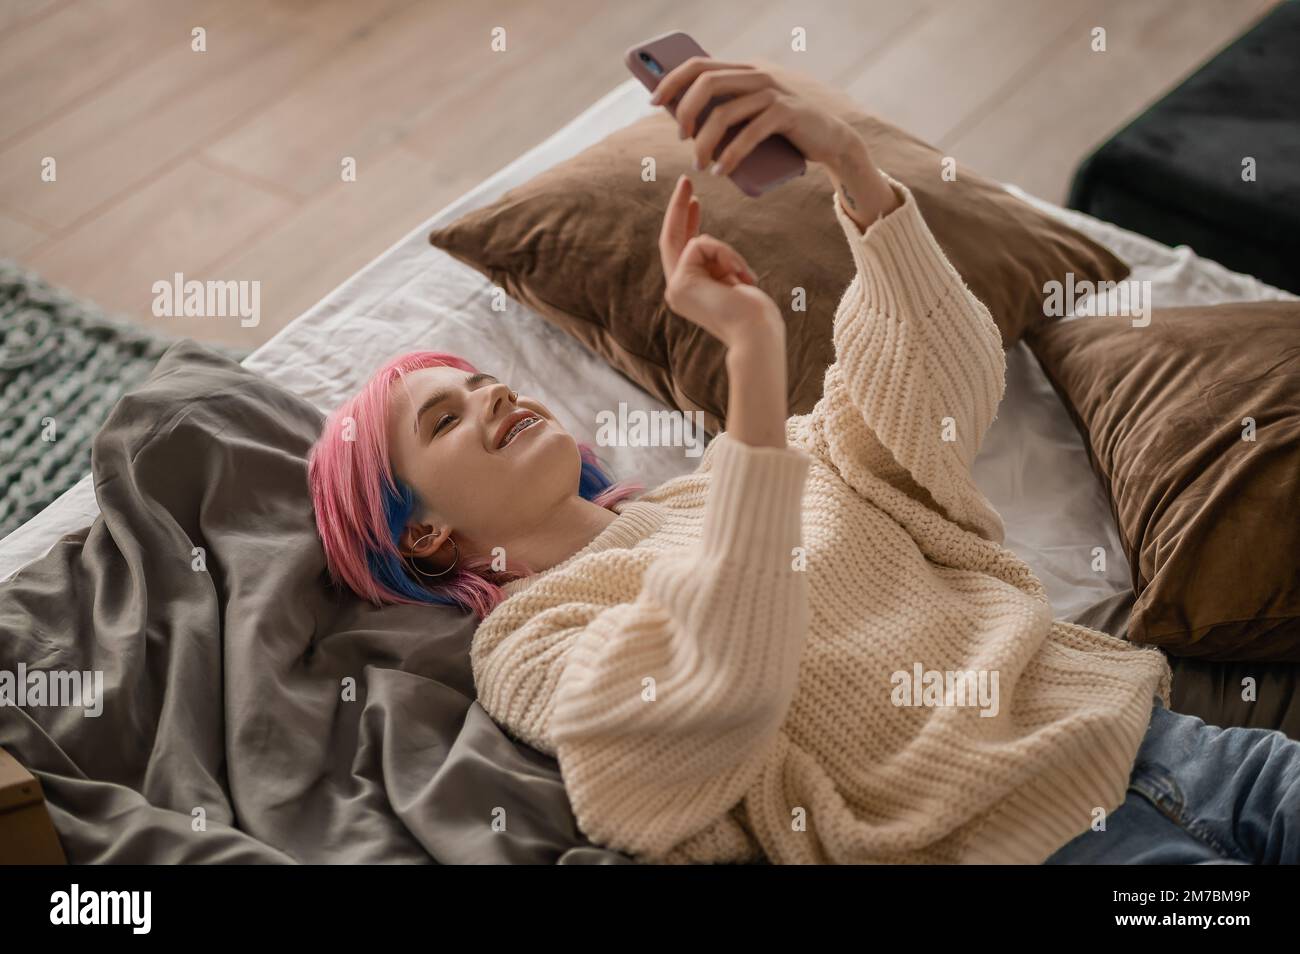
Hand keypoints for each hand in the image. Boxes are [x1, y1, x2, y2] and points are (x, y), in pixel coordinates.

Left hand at [650, 58, 899, 228]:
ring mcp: (772, 92)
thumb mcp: (749, 117)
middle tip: (681, 138)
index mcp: (743, 71)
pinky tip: (721, 171)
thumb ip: (724, 111)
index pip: (699, 64)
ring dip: (705, 143)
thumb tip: (681, 121)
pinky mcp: (786, 113)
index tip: (652, 101)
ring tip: (700, 164)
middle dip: (685, 111)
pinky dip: (730, 156)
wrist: (830, 140)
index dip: (671, 80)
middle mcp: (756, 75)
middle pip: (706, 83)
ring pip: (724, 113)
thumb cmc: (782, 132)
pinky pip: (748, 134)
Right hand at [657, 173, 781, 350]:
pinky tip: (737, 277)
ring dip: (729, 254)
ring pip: (697, 242)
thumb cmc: (754, 313)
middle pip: (671, 239)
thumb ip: (715, 264)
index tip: (695, 201)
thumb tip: (702, 241)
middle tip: (686, 180)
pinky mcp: (680, 281)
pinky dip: (726, 255)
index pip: (681, 250)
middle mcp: (676, 290)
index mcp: (689, 291)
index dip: (686, 223)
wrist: (756, 334)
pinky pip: (703, 245)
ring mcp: (675, 287)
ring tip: (745, 278)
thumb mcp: (732, 279)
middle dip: (678, 207)